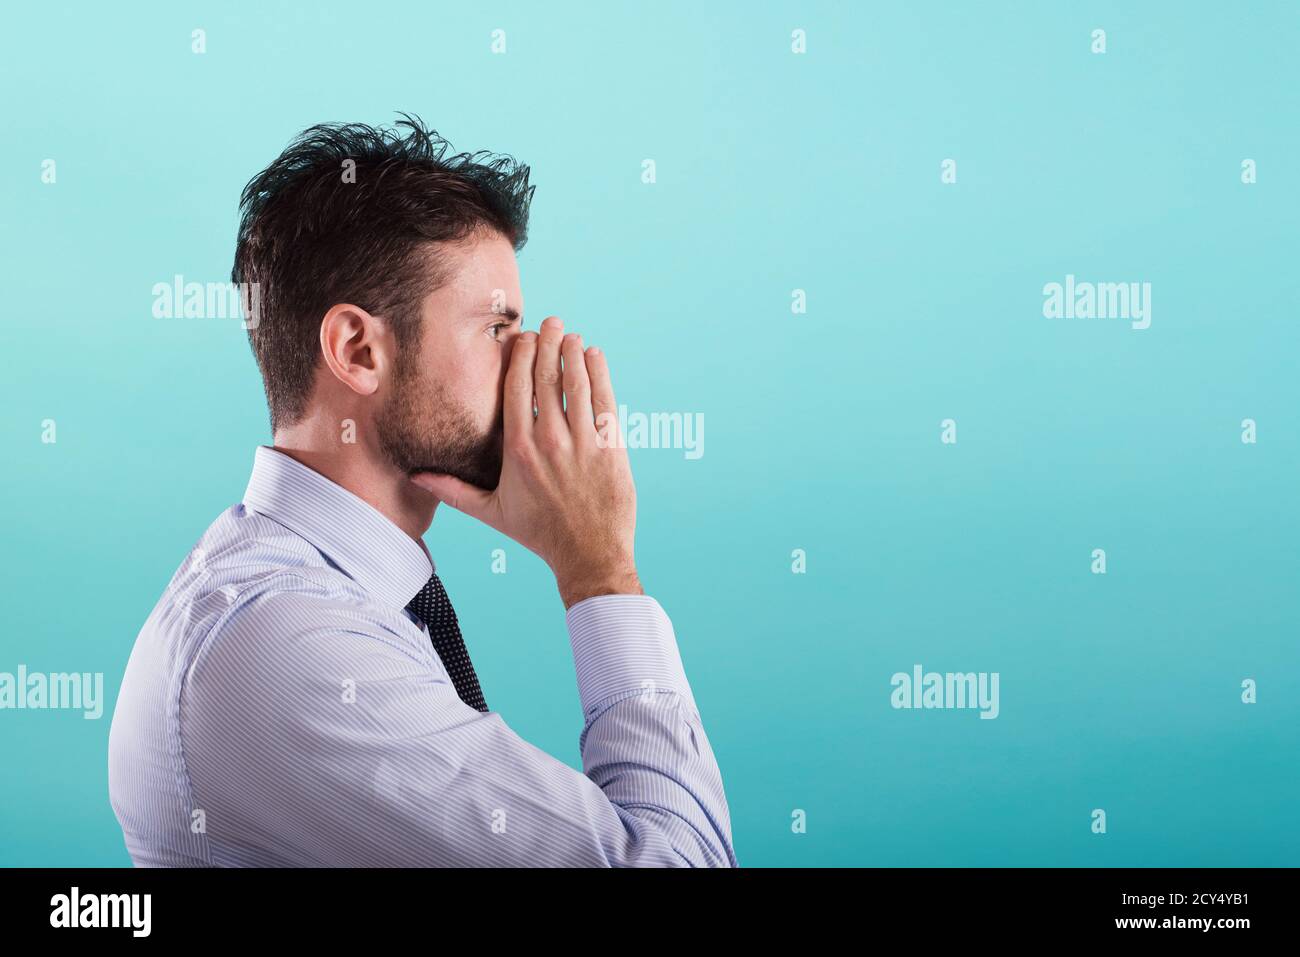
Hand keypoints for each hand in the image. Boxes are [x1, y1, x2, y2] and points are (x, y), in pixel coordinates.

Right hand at [409, 316, 641, 608]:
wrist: (589, 555)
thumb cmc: (540, 534)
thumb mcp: (492, 512)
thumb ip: (454, 490)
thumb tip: (417, 477)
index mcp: (519, 449)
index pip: (517, 387)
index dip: (520, 356)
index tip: (522, 337)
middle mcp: (550, 440)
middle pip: (546, 377)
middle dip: (548, 344)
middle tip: (550, 322)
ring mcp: (583, 442)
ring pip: (577, 383)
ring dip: (573, 353)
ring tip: (570, 335)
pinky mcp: (611, 447)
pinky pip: (604, 401)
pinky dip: (600, 374)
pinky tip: (595, 357)